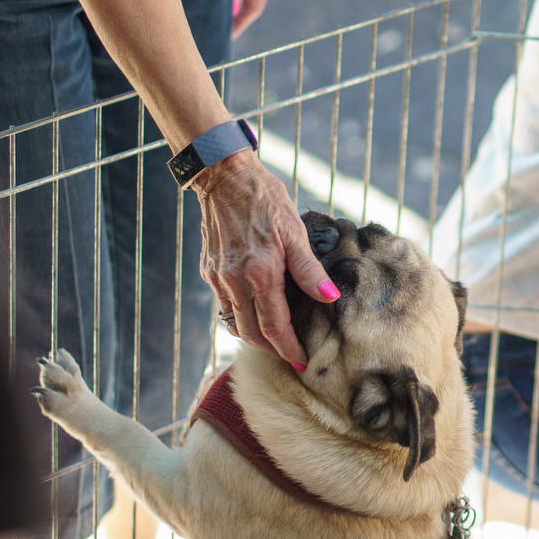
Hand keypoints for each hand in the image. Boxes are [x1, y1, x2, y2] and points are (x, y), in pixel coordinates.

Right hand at [193, 151, 334, 366]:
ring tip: (274, 340)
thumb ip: (309, 269)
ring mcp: (217, 278)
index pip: (274, 326)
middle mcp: (234, 281)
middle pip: (251, 333)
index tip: (301, 361)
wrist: (224, 177)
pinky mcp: (208, 271)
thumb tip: (330, 298)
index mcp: (259, 273)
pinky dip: (240, 316)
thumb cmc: (264, 199)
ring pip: (234, 322)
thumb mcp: (295, 230)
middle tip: (290, 355)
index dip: (288, 348)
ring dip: (254, 336)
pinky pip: (223, 305)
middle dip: (271, 349)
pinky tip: (255, 312)